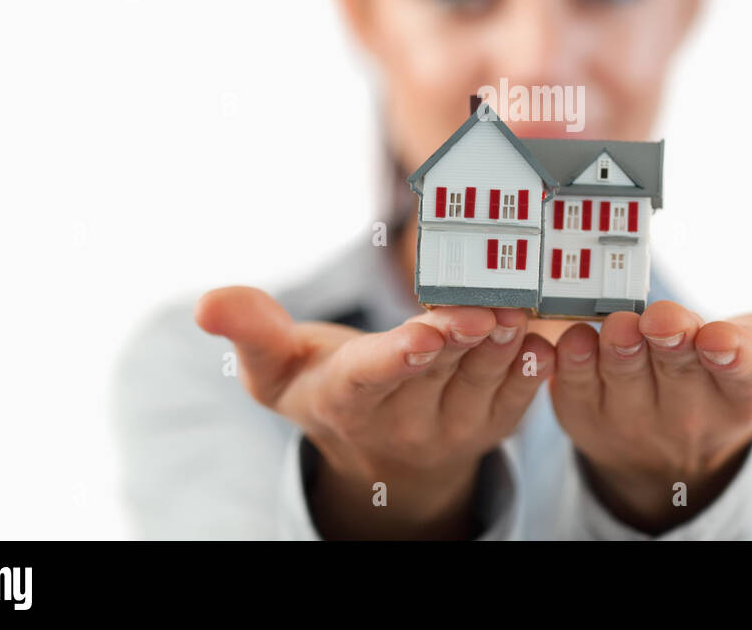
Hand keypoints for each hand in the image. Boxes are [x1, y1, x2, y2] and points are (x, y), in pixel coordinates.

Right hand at [195, 288, 554, 538]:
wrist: (376, 447)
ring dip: (501, 348)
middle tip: (485, 305)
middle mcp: (399, 420)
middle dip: (460, 338)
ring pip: (480, 383)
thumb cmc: (321, 385)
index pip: (371, 378)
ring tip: (517, 308)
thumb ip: (250, 330)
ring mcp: (450, 427)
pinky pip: (515, 400)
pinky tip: (543, 339)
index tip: (422, 333)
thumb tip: (208, 303)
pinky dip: (530, 370)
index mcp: (344, 399)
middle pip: (435, 373)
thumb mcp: (274, 366)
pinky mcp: (490, 425)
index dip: (398, 356)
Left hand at [548, 226, 751, 533]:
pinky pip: (571, 386)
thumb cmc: (751, 373)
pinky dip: (568, 362)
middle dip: (669, 343)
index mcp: (748, 388)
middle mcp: (691, 409)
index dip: (730, 356)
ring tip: (616, 327)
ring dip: (616, 351)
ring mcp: (635, 415)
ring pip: (621, 378)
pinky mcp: (586, 412)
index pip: (743, 375)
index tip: (718, 339)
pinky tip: (568, 339)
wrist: (683, 448)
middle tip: (660, 319)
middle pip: (676, 370)